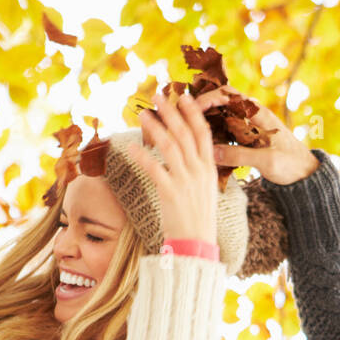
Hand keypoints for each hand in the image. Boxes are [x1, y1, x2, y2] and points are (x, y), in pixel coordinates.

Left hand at [125, 87, 217, 244]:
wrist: (197, 244)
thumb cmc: (198, 217)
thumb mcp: (205, 189)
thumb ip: (199, 169)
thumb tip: (189, 153)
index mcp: (209, 169)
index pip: (203, 133)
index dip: (193, 113)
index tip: (184, 96)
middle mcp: (199, 172)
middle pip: (185, 134)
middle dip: (171, 112)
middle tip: (158, 95)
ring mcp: (186, 182)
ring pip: (170, 147)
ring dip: (155, 128)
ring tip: (142, 113)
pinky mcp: (171, 194)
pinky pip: (155, 170)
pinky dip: (142, 157)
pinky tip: (131, 147)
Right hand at [193, 84, 319, 185]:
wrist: (305, 176)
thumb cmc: (291, 165)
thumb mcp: (267, 161)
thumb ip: (240, 156)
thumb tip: (212, 152)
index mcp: (258, 114)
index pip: (228, 95)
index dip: (207, 98)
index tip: (191, 108)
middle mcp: (251, 116)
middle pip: (220, 103)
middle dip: (200, 107)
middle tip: (180, 116)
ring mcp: (248, 127)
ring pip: (220, 117)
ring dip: (204, 120)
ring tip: (184, 128)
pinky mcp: (246, 140)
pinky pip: (224, 132)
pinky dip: (211, 134)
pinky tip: (199, 144)